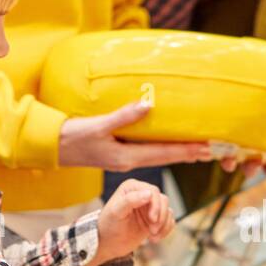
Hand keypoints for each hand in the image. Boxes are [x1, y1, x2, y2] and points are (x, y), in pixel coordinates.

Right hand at [59, 101, 211, 170]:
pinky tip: (169, 143)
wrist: (53, 147)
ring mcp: (124, 158)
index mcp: (126, 157)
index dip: (186, 151)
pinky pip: (148, 151)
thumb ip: (123, 116)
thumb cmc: (73, 137)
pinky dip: (163, 148)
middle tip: (212, 149)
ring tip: (198, 147)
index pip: (164, 154)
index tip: (206, 148)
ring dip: (178, 151)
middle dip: (189, 154)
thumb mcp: (98, 126)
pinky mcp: (118, 153)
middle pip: (165, 158)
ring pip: (158, 155)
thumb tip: (148, 105)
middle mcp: (129, 160)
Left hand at [97, 178, 175, 260]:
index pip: (153, 191)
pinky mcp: (154, 219)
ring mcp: (149, 207)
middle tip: (152, 230)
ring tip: (153, 236)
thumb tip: (148, 193)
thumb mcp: (116, 212)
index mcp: (132, 188)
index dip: (155, 205)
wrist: (108, 244)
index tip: (152, 220)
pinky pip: (169, 221)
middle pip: (163, 200)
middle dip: (161, 216)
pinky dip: (166, 230)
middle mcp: (142, 194)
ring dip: (163, 225)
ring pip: (168, 210)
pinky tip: (154, 238)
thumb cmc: (108, 225)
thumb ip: (130, 200)